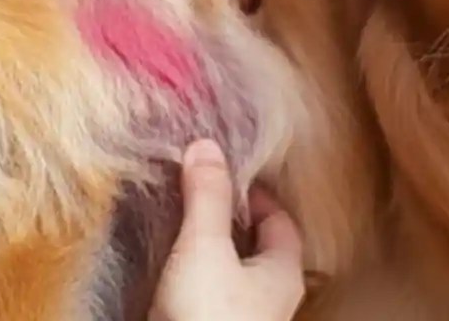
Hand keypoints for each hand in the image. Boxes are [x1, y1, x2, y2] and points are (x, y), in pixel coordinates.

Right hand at [150, 140, 305, 320]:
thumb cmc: (209, 317)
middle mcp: (269, 302)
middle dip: (230, 222)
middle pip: (256, 250)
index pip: (281, 222)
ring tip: (177, 227)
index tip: (225, 173)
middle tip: (197, 194)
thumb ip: (207, 197)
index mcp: (282, 274)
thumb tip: (207, 145)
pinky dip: (191, 279)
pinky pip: (206, 299)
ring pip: (230, 277)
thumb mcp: (205, 248)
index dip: (257, 194)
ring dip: (209, 252)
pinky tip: (166, 273)